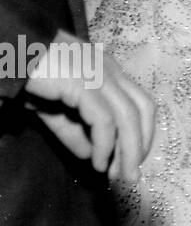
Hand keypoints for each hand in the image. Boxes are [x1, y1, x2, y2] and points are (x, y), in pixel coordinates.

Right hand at [22, 32, 156, 182]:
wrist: (10, 51)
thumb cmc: (30, 75)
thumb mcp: (54, 108)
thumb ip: (73, 130)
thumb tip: (93, 156)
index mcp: (108, 70)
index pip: (140, 102)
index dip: (141, 133)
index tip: (131, 161)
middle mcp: (110, 69)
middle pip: (142, 109)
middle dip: (140, 145)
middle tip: (130, 174)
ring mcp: (100, 74)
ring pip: (129, 116)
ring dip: (127, 151)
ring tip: (117, 175)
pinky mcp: (85, 82)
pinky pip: (104, 120)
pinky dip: (105, 145)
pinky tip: (98, 162)